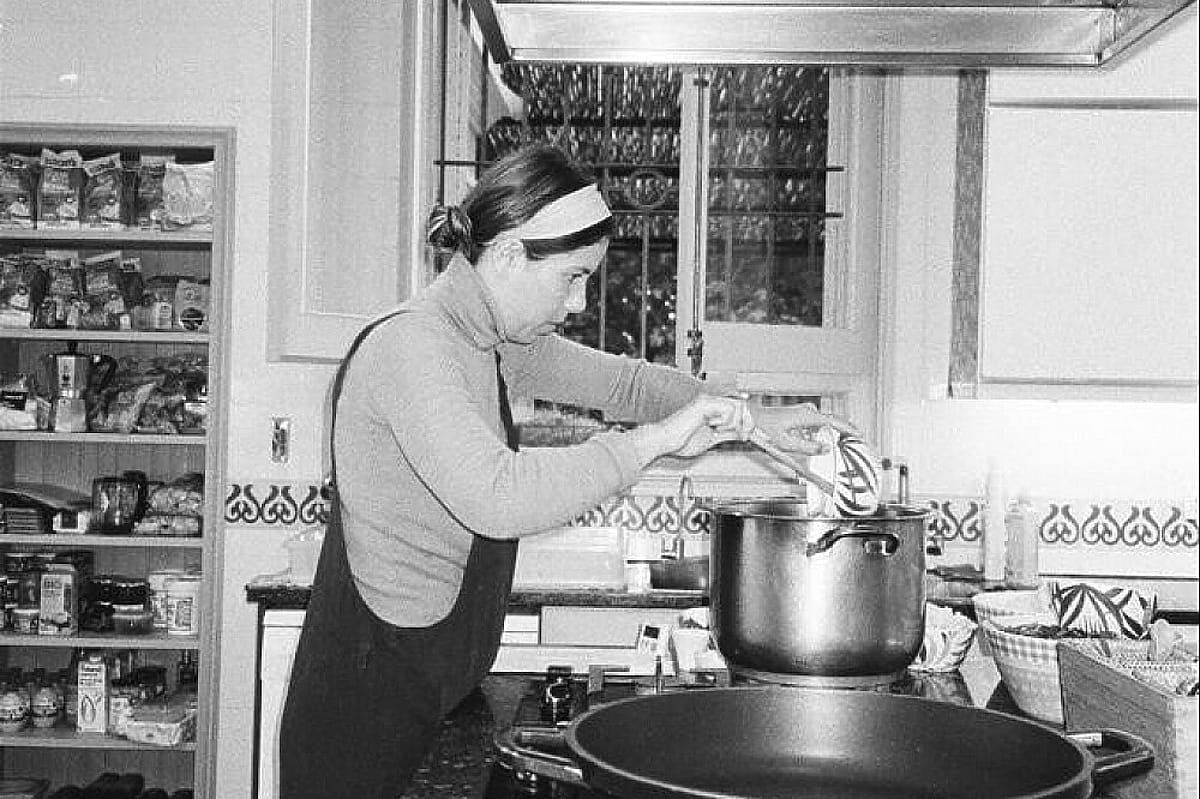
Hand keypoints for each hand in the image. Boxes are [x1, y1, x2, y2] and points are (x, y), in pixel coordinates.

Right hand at [630, 395, 749, 462]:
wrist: (665, 441)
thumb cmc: (680, 441)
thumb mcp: (711, 439)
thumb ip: (727, 435)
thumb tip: (741, 434)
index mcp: (713, 410)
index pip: (738, 410)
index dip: (749, 421)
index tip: (755, 434)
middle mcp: (712, 403)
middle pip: (742, 405)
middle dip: (747, 422)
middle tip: (743, 435)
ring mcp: (708, 402)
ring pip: (738, 405)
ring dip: (735, 422)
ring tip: (721, 430)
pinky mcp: (705, 403)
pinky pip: (728, 408)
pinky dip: (726, 420)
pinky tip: (713, 426)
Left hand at [748, 403, 857, 455]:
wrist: (752, 417)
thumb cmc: (766, 428)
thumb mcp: (787, 443)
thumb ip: (809, 447)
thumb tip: (826, 448)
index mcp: (808, 416)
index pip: (836, 422)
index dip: (850, 429)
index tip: (860, 435)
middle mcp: (809, 411)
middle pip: (831, 423)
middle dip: (840, 434)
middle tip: (848, 445)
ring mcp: (805, 412)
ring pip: (822, 425)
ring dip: (824, 436)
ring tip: (821, 447)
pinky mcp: (801, 414)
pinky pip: (814, 425)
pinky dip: (816, 434)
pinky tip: (810, 442)